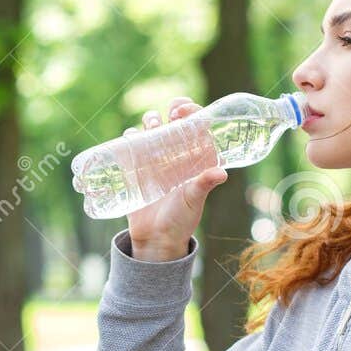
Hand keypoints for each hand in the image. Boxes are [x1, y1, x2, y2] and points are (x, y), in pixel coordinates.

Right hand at [124, 96, 228, 261]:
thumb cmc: (181, 220)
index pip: (198, 124)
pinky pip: (131, 143)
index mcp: (197, 157)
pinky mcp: (137, 167)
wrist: (156, 240)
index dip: (192, 111)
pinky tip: (131, 139)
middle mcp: (178, 154)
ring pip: (152, 128)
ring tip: (151, 125)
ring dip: (150, 119)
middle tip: (169, 115)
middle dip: (171, 110)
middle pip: (174, 121)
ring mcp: (156, 159)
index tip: (183, 111)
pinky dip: (129, 136)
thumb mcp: (194, 200)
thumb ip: (204, 184)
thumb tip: (221, 173)